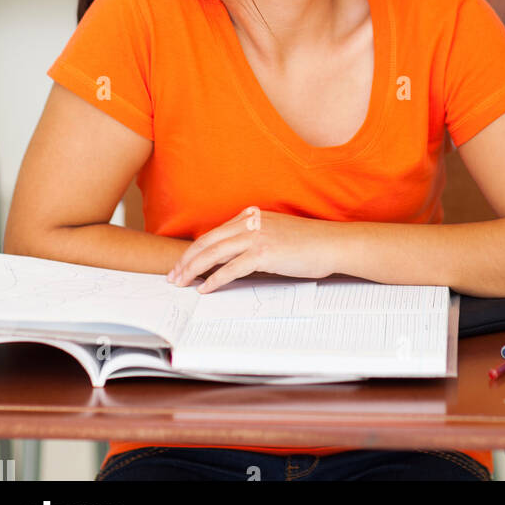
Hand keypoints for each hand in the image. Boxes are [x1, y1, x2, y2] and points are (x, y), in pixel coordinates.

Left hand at [166, 207, 337, 293]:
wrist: (331, 244)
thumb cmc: (308, 243)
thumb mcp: (275, 234)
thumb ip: (253, 240)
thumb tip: (233, 260)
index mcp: (251, 216)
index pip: (214, 233)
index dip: (194, 250)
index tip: (182, 264)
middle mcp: (250, 222)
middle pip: (207, 241)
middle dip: (186, 260)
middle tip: (173, 276)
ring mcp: (257, 236)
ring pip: (214, 253)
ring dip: (193, 270)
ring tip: (182, 283)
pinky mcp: (264, 253)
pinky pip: (231, 268)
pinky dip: (215, 279)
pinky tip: (205, 289)